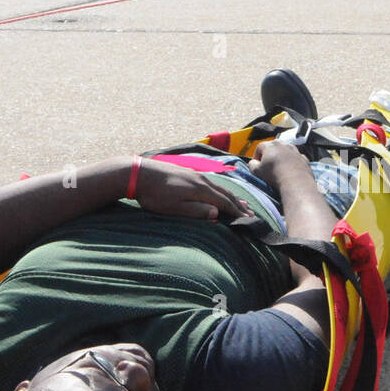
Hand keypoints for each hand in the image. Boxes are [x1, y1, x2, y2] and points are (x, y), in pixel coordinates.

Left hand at [132, 160, 250, 221]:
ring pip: (218, 186)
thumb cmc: (155, 195)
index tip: (247, 219)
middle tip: (250, 212)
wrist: (139, 173)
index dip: (236, 211)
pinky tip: (219, 191)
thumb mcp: (174, 208)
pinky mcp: (188, 172)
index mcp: (200, 190)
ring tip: (240, 202)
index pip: (224, 202)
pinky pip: (211, 182)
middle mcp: (202, 180)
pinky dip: (220, 189)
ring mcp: (195, 174)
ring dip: (231, 196)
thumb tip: (217, 213)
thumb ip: (196, 210)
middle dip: (238, 204)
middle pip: (225, 193)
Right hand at [248, 141, 311, 190]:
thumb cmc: (274, 175)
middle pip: (274, 148)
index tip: (257, 166)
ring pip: (286, 153)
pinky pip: (296, 160)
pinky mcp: (304, 159)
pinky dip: (293, 164)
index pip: (260, 147)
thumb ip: (252, 165)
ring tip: (280, 170)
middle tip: (268, 168)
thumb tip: (253, 163)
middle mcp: (284, 144)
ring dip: (282, 159)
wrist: (296, 181)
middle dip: (270, 156)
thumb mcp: (257, 171)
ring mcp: (296, 151)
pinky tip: (291, 173)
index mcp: (271, 145)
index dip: (256, 157)